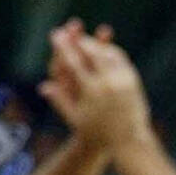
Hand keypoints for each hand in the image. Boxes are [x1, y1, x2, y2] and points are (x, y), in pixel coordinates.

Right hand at [39, 21, 151, 149]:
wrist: (128, 142)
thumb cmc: (97, 134)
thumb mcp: (76, 120)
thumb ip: (60, 101)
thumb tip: (43, 86)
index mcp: (91, 92)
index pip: (73, 63)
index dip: (63, 47)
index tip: (55, 37)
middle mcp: (108, 83)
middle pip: (91, 52)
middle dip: (79, 40)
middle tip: (70, 32)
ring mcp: (122, 79)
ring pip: (106, 52)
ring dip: (95, 43)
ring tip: (85, 40)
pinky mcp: (132, 78)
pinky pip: (119, 57)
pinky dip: (109, 50)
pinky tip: (102, 49)